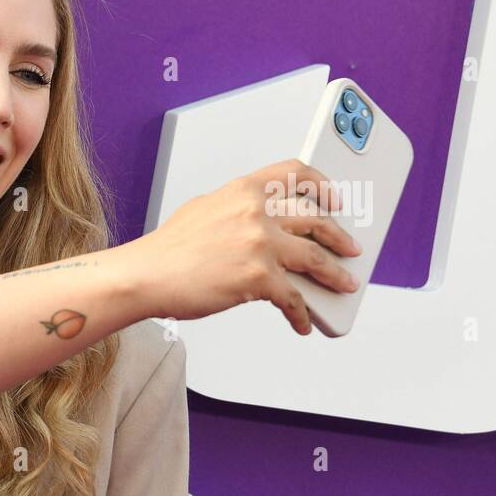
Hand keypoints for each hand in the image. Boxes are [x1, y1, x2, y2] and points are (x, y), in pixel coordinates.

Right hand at [129, 158, 362, 335]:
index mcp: (243, 190)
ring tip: (344, 284)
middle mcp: (256, 212)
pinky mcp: (258, 278)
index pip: (296, 174)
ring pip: (315, 258)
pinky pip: (292, 297)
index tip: (335, 199)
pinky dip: (300, 314)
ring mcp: (259, 244)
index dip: (323, 186)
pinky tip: (301, 321)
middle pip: (316, 220)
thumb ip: (236, 211)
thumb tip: (259, 226)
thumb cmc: (166, 251)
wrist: (145, 276)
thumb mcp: (204, 210)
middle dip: (339, 238)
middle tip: (350, 248)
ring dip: (335, 275)